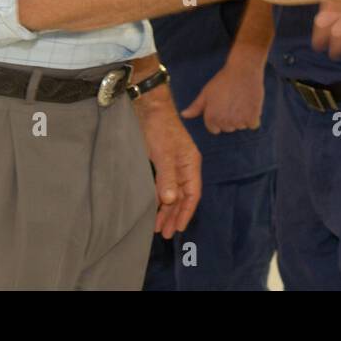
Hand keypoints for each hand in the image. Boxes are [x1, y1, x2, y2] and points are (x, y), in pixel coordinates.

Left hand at [134, 88, 201, 237]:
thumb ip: (166, 177)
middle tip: (164, 234)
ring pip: (172, 193)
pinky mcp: (161, 162)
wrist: (148, 107)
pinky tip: (153, 208)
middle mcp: (185, 166)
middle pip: (182, 197)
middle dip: (174, 215)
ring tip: (156, 226)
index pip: (192, 194)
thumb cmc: (159, 128)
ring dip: (165, 210)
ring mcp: (173, 164)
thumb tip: (169, 201)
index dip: (186, 212)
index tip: (177, 228)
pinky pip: (163, 186)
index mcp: (191, 164)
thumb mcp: (163, 153)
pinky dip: (158, 198)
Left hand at [180, 47, 265, 133]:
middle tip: (232, 102)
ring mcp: (239, 120)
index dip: (218, 118)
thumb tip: (183, 115)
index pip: (214, 129)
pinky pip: (253, 125)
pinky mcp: (253, 117)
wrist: (243, 70)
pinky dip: (253, 117)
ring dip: (242, 118)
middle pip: (228, 128)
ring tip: (242, 102)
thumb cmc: (223, 80)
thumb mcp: (206, 92)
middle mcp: (225, 122)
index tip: (223, 107)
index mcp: (212, 117)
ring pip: (241, 126)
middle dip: (230, 119)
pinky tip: (251, 105)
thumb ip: (195, 107)